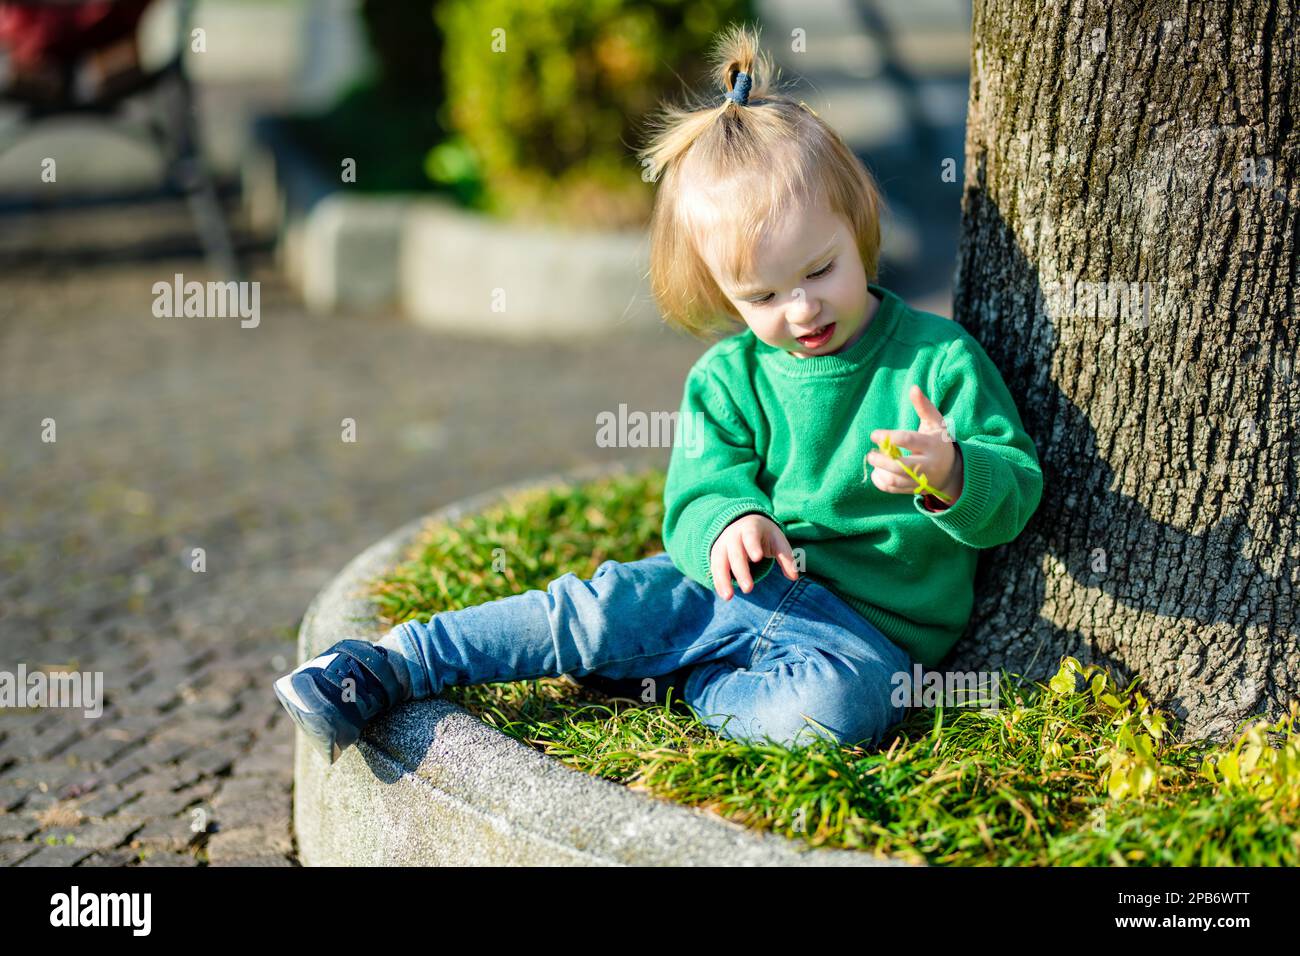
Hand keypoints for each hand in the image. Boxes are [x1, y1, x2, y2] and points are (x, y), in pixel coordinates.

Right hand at [709, 513, 799, 600]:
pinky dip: (718, 582)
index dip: (753, 546)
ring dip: (723, 580)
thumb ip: (786, 558)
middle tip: (748, 589)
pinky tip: (724, 595)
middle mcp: (733, 536)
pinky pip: (715, 569)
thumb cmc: (764, 535)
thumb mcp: (777, 540)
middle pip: (735, 553)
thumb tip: (794, 577)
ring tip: (728, 597)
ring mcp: (722, 545)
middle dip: (741, 571)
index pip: (751, 536)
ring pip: (720, 562)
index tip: (757, 558)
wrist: (742, 522)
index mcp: (750, 528)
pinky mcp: (716, 556)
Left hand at [866, 385, 962, 502]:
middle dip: (881, 461)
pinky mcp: (914, 489)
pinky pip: (894, 489)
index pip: (908, 441)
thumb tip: (913, 388)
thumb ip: (924, 406)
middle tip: (870, 455)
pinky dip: (881, 482)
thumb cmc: (938, 440)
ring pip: (896, 480)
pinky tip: (877, 472)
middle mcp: (927, 464)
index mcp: (931, 445)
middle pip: (901, 466)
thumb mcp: (935, 423)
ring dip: (879, 472)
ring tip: (874, 461)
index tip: (873, 434)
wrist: (951, 470)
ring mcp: (921, 479)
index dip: (889, 437)